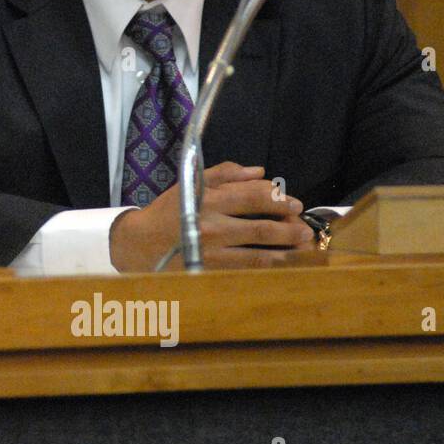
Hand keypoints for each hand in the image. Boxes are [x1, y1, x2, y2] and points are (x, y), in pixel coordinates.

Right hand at [109, 162, 314, 271]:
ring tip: (302, 248)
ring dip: (286, 252)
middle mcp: (210, 226)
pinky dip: (267, 268)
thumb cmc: (166, 211)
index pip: (253, 196)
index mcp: (207, 200)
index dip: (278, 199)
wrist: (138, 244)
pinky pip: (245, 271)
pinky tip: (281, 264)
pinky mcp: (209, 271)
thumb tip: (259, 171)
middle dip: (289, 227)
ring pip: (258, 254)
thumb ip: (224, 174)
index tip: (293, 204)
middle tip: (304, 228)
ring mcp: (210, 252)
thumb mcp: (190, 184)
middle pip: (261, 228)